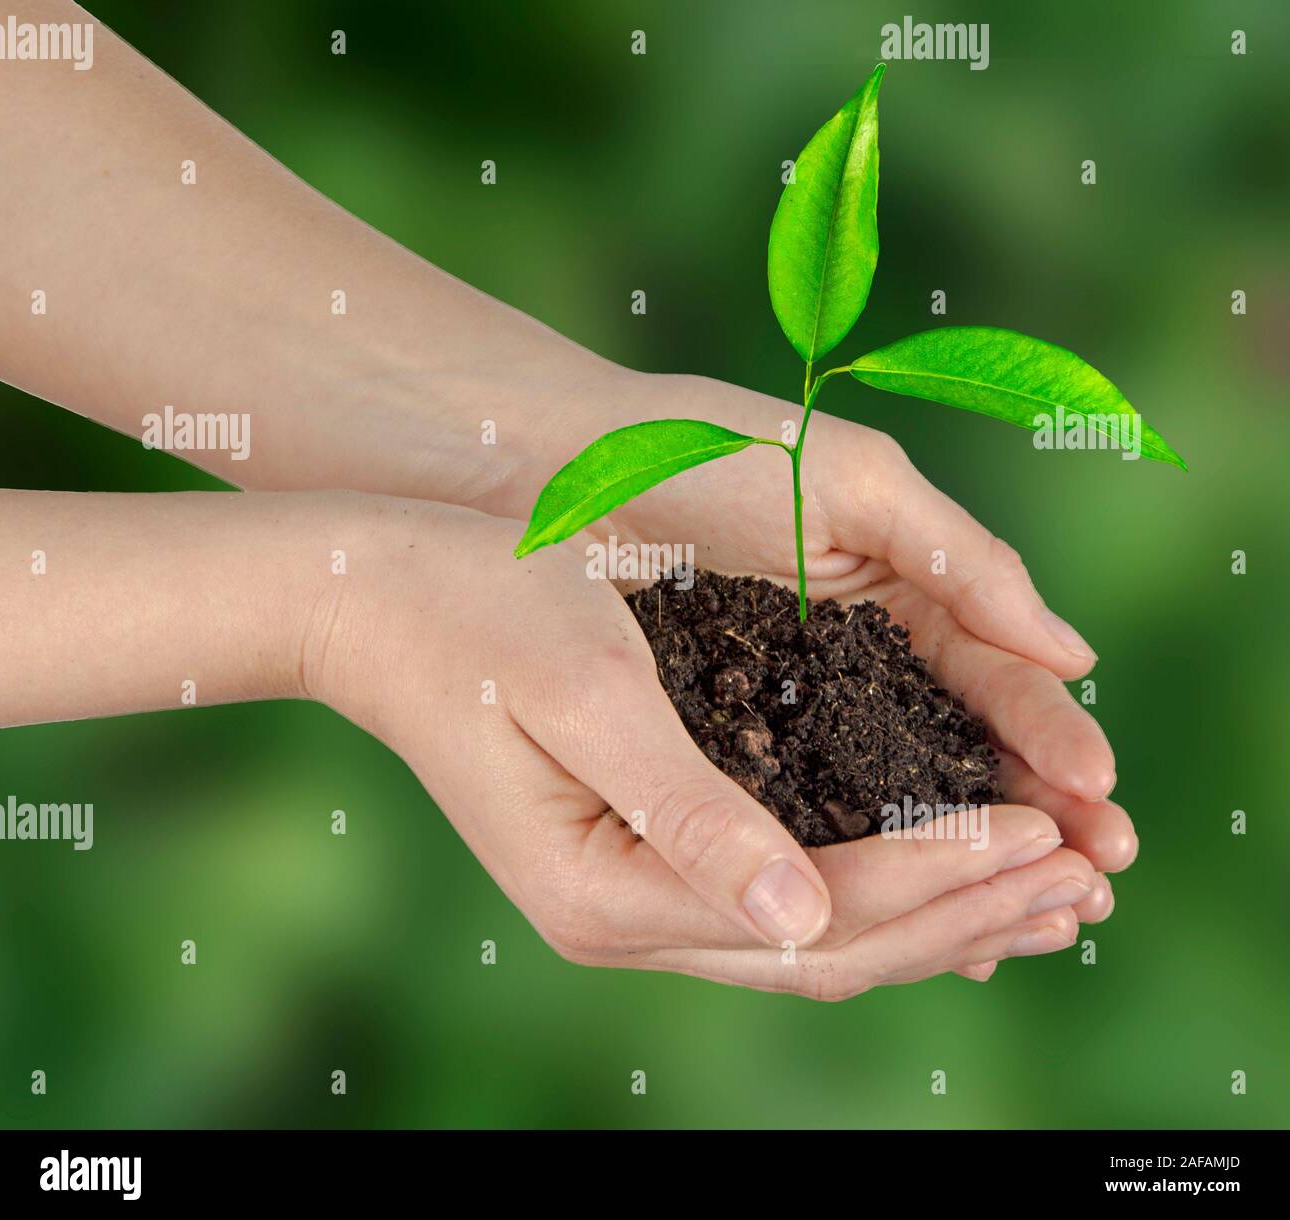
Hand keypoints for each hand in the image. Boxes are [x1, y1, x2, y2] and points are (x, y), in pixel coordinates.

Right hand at [306, 495, 1108, 997]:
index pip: (813, 912)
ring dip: (934, 910)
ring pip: (815, 935)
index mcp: (606, 890)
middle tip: (1083, 873)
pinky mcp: (642, 852)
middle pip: (828, 948)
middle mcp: (623, 917)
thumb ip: (691, 813)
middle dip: (960, 912)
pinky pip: (784, 896)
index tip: (1040, 828)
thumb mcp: (588, 694)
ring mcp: (631, 894)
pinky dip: (877, 881)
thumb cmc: (475, 615)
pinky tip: (939, 863)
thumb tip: (805, 912)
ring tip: (1044, 888)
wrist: (375, 600)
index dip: (934, 875)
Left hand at [558, 369, 1135, 910]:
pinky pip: (804, 815)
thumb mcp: (855, 485)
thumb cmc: (715, 451)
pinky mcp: (728, 747)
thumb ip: (964, 560)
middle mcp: (862, 665)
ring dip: (960, 861)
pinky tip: (900, 917)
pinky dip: (855, 862)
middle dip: (1031, 818)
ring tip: (1026, 923)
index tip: (1100, 806)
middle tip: (1096, 885)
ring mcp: (798, 711)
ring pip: (893, 800)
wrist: (573, 466)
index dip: (1052, 743)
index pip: (999, 683)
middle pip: (963, 757)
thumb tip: (1075, 655)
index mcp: (907, 596)